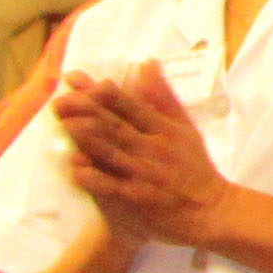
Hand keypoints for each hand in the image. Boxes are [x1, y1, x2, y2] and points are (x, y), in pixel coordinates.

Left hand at [54, 69, 230, 247]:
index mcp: (163, 129)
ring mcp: (145, 173)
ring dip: (90, 140)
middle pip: (117, 127)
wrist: (212, 209)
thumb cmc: (195, 166)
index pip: (132, 106)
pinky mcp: (138, 198)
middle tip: (60, 101)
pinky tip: (76, 170)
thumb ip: (163, 97)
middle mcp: (153, 148)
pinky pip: (113, 187)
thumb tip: (147, 63)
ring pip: (113, 154)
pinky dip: (95, 178)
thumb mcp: (185, 127)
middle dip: (88, 113)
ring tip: (67, 126)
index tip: (79, 80)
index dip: (105, 93)